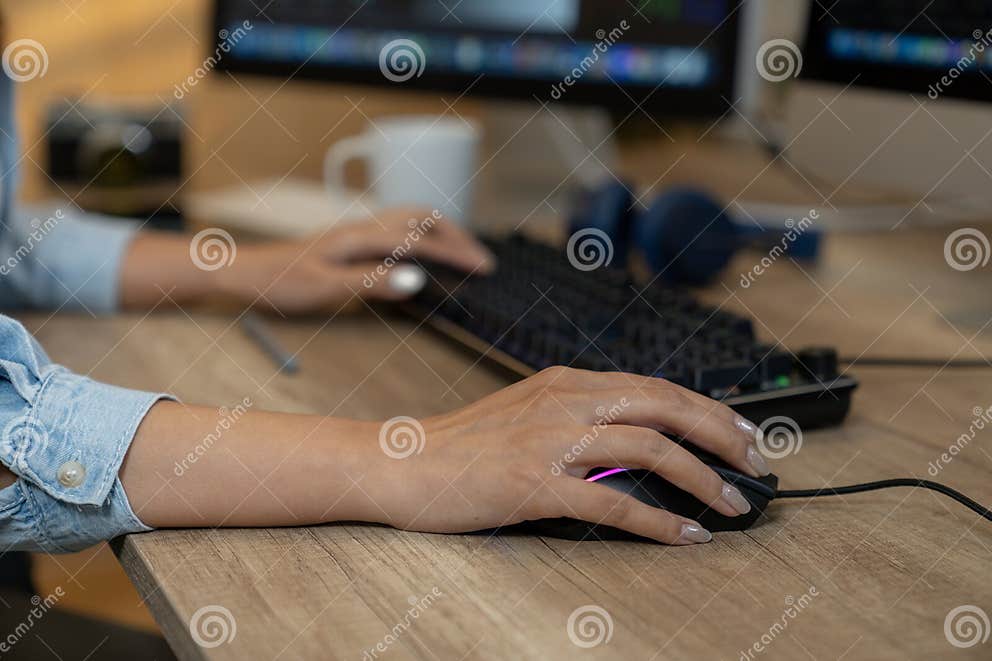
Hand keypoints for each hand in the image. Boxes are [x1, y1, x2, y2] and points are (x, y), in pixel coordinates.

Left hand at [218, 208, 493, 313]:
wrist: (246, 273)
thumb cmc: (282, 283)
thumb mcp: (326, 288)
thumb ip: (372, 283)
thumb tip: (418, 280)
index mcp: (362, 238)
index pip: (422, 240)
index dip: (456, 253)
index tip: (484, 269)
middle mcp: (363, 227)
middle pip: (423, 219)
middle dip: (458, 236)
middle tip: (483, 261)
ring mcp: (357, 230)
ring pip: (411, 218)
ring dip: (442, 230)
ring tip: (463, 251)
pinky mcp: (351, 239)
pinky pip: (398, 226)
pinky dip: (423, 232)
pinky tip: (423, 251)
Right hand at [359, 367, 770, 544]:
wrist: (403, 463)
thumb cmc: (463, 446)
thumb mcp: (527, 415)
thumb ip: (579, 419)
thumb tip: (637, 443)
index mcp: (566, 383)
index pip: (656, 386)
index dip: (708, 409)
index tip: (742, 433)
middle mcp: (565, 402)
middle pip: (666, 406)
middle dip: (722, 435)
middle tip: (757, 465)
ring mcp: (551, 442)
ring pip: (650, 448)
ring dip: (702, 479)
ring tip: (731, 505)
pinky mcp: (535, 484)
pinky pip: (613, 501)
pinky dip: (658, 521)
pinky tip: (683, 536)